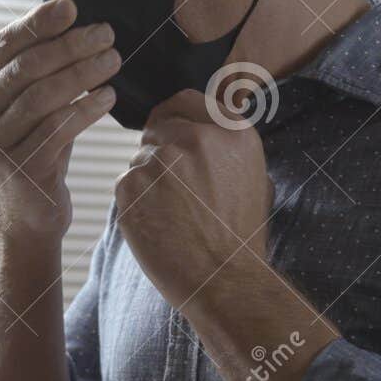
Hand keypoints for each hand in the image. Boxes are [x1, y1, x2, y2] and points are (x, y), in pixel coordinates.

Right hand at [0, 0, 119, 242]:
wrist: (25, 216)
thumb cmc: (35, 149)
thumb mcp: (29, 107)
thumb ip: (38, 69)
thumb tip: (73, 17)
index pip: (4, 44)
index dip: (37, 22)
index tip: (72, 6)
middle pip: (26, 67)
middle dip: (70, 46)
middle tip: (107, 34)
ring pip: (42, 96)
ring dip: (83, 73)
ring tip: (114, 61)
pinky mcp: (19, 169)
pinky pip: (57, 129)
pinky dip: (86, 108)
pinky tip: (108, 97)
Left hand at [114, 91, 271, 310]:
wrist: (224, 280)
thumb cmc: (240, 236)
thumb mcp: (255, 177)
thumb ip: (227, 147)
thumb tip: (204, 129)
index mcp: (231, 130)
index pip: (185, 100)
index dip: (175, 120)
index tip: (174, 137)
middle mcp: (196, 137)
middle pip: (157, 127)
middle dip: (161, 151)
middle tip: (174, 189)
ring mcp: (160, 159)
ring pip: (140, 158)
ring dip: (148, 180)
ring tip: (173, 215)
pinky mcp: (131, 183)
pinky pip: (126, 184)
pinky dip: (135, 203)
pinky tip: (158, 225)